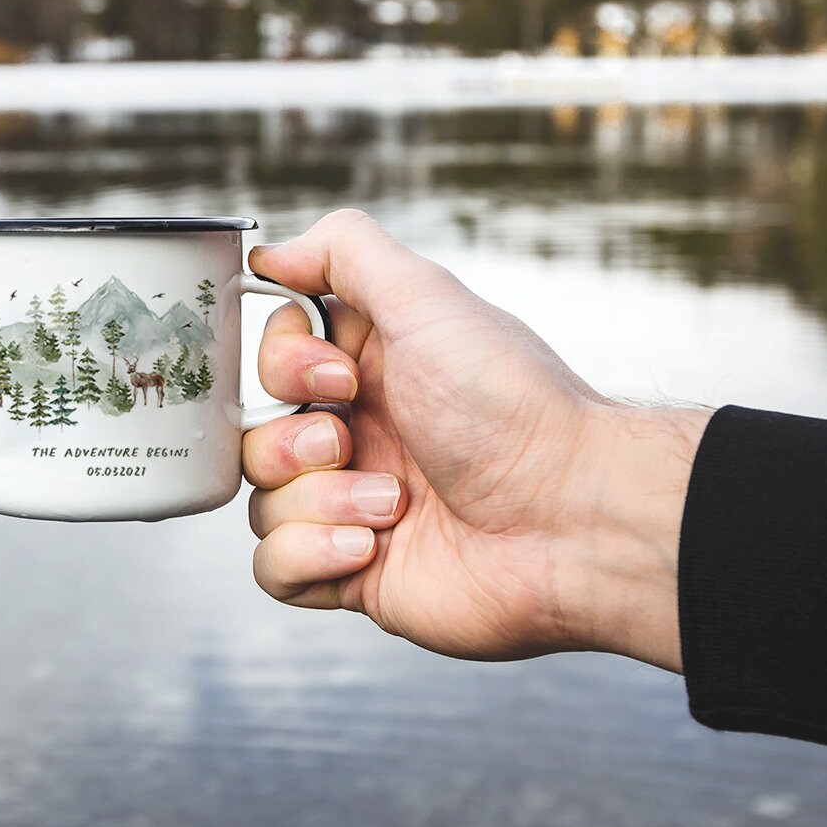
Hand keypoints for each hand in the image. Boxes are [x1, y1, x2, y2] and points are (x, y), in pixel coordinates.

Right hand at [242, 209, 707, 671]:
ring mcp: (354, 507)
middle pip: (254, 432)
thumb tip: (269, 253)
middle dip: (294, 440)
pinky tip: (370, 548)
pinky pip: (272, 568)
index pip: (273, 358)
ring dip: (320, 499)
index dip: (285, 366)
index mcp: (374, 371)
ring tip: (393, 505)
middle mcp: (361, 436)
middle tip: (350, 440)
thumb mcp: (428, 297)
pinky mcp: (354, 573)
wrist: (572, 519)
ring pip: (260, 502)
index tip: (339, 375)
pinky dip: (308, 554)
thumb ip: (344, 252)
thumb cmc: (510, 407)